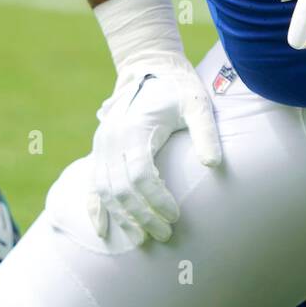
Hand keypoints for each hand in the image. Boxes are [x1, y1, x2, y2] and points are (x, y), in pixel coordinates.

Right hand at [85, 53, 221, 244]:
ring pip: (105, 192)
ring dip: (122, 218)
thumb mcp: (198, 104)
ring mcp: (101, 145)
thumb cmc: (178, 88)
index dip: (156, 199)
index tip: (176, 215)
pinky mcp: (99, 150)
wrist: (150, 67)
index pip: (140, 176)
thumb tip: (213, 165)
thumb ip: (206, 133)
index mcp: (133, 129)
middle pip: (120, 189)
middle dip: (142, 216)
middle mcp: (111, 139)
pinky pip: (92, 185)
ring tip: (142, 239)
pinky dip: (96, 209)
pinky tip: (104, 232)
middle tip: (165, 235)